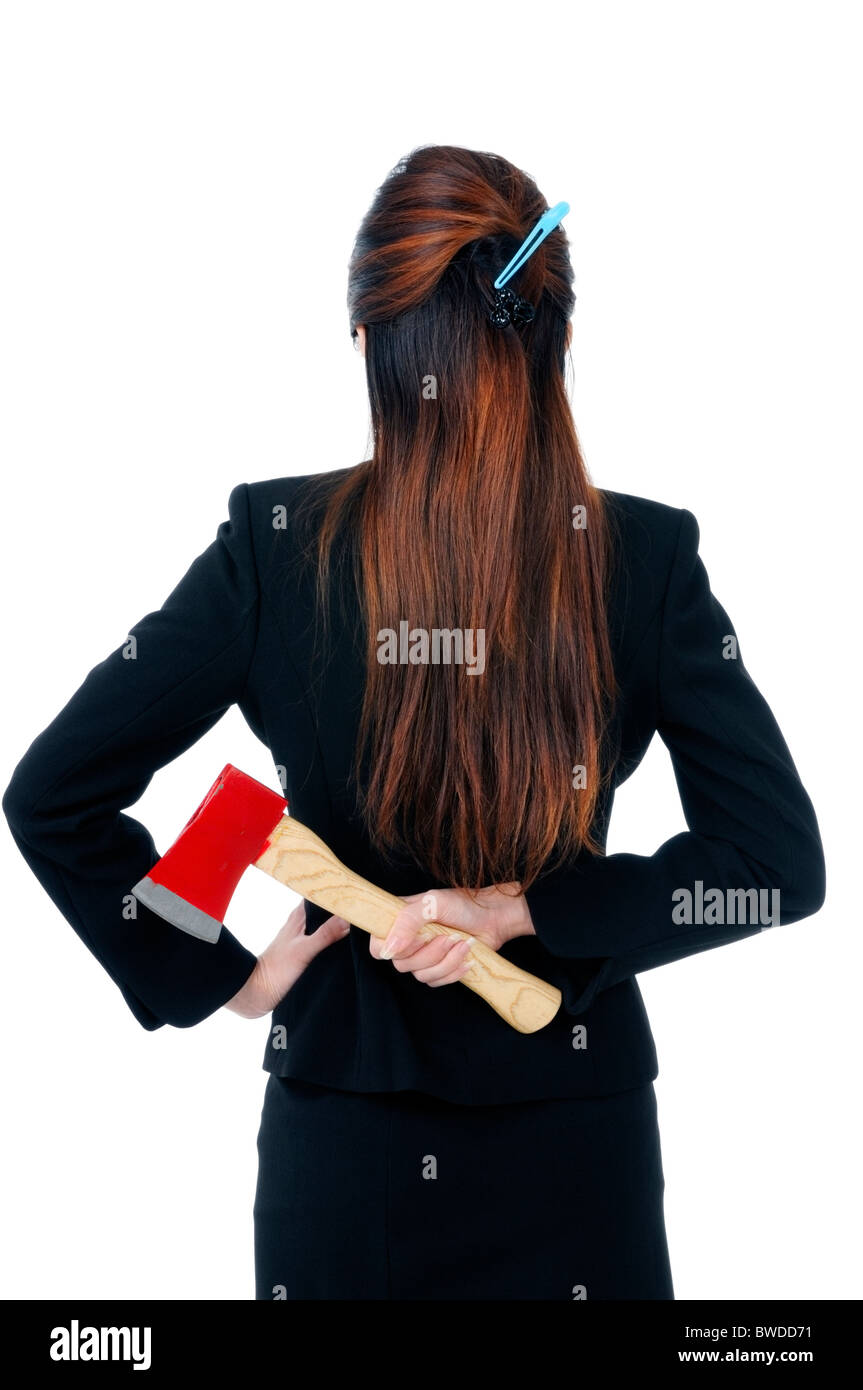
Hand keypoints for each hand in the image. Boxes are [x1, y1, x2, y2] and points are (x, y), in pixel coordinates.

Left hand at [225, 902, 349, 1017]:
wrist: (260, 991)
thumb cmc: (277, 969)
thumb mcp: (304, 950)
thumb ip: (325, 934)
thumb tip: (347, 918)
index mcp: (299, 916)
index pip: (319, 894)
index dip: (335, 891)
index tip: (355, 891)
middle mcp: (301, 923)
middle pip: (325, 909)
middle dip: (342, 908)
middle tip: (363, 907)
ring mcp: (303, 937)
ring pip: (325, 924)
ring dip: (339, 924)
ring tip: (359, 923)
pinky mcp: (305, 951)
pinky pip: (324, 939)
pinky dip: (334, 939)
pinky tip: (347, 943)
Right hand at [368, 882, 534, 987]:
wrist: (492, 918)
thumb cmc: (462, 905)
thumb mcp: (432, 903)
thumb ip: (407, 921)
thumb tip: (389, 948)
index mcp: (399, 921)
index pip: (377, 946)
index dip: (391, 949)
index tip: (416, 939)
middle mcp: (407, 940)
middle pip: (401, 964)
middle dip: (430, 953)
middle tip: (448, 936)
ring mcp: (423, 957)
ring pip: (421, 975)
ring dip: (446, 961)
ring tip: (461, 942)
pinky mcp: (439, 969)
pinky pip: (436, 982)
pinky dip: (453, 971)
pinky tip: (466, 957)